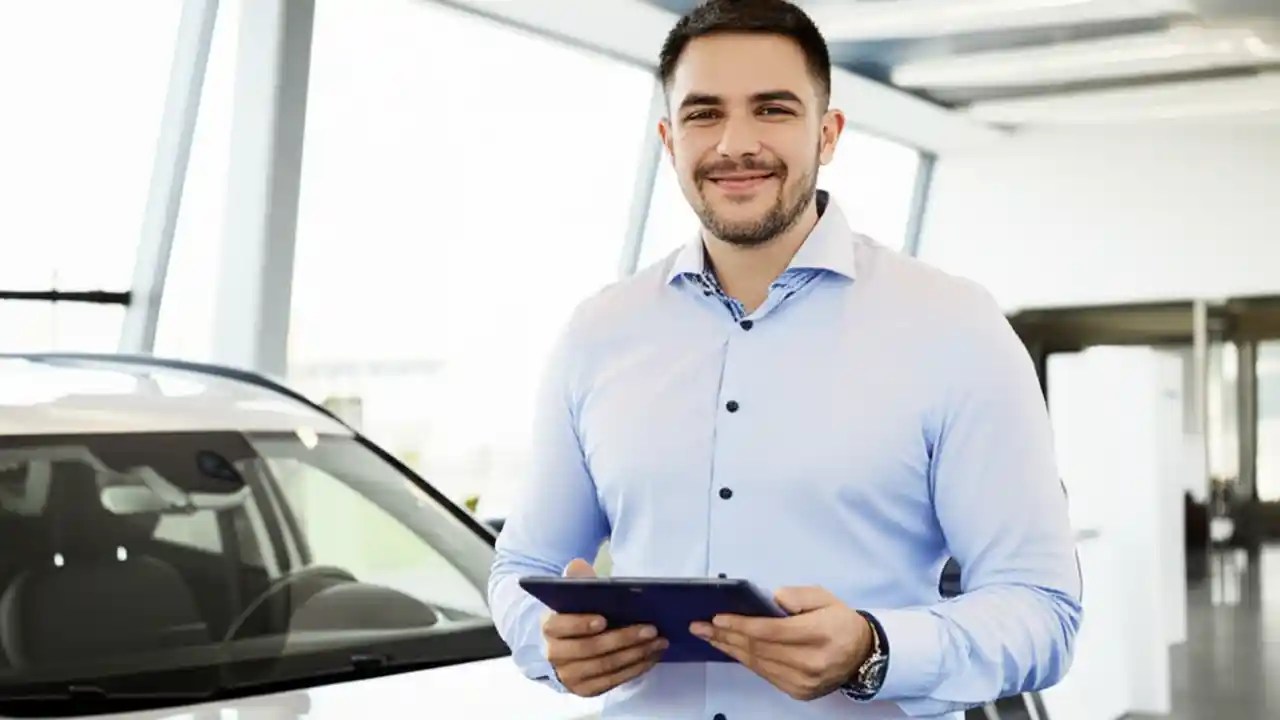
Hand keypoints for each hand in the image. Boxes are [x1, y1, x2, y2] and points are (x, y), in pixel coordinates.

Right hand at [541, 558, 667, 696]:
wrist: (565, 648)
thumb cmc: (576, 616)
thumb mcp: (574, 596)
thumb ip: (577, 580)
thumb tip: (578, 565)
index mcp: (549, 627)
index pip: (560, 626)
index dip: (580, 624)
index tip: (604, 619)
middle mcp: (555, 655)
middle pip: (590, 649)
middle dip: (622, 638)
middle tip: (651, 629)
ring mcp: (569, 676)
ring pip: (605, 666)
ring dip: (635, 654)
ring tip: (658, 641)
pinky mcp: (585, 690)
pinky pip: (613, 681)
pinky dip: (635, 668)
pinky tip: (651, 656)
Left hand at [689, 586, 872, 700]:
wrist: (863, 654)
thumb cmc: (840, 621)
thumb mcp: (824, 597)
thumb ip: (797, 595)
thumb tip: (770, 599)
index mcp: (818, 634)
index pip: (769, 631)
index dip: (740, 625)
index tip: (717, 617)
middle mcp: (810, 662)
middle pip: (758, 649)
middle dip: (725, 636)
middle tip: (699, 626)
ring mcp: (804, 681)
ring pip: (758, 664)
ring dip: (729, 649)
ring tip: (709, 636)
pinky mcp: (799, 692)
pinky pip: (764, 674)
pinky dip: (745, 660)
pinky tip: (730, 649)